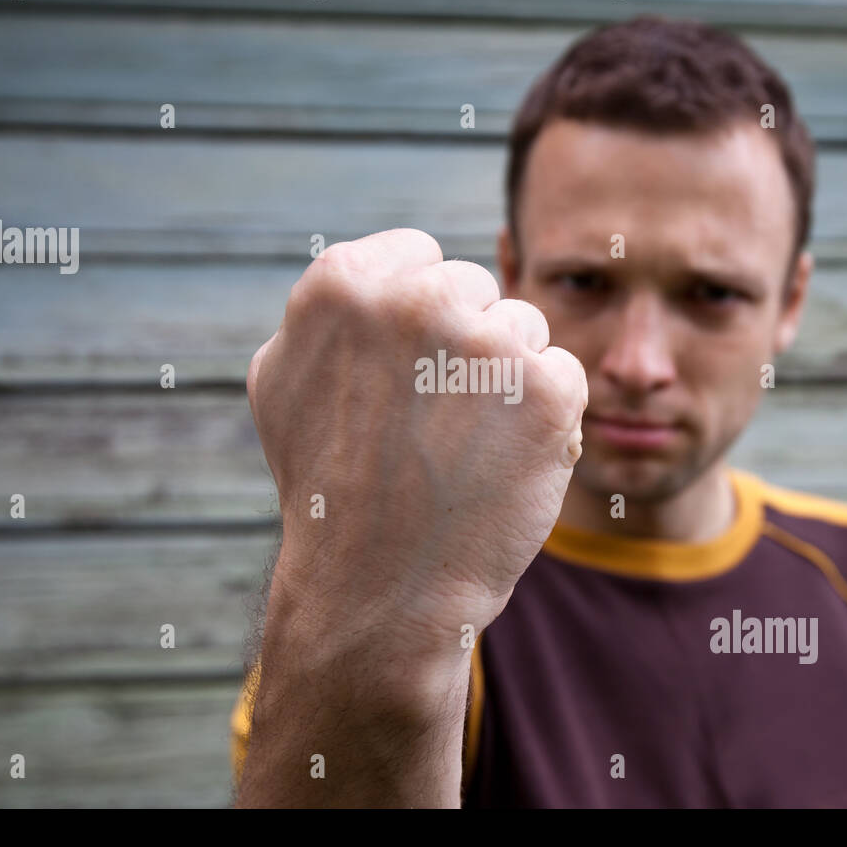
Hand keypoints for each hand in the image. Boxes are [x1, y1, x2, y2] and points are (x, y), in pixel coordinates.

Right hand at [247, 228, 586, 664]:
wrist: (379, 588)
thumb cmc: (328, 489)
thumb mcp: (283, 382)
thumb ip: (325, 314)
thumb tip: (369, 276)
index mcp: (344, 283)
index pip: (418, 258)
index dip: (418, 324)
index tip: (400, 379)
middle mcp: (416, 298)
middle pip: (475, 289)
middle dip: (463, 346)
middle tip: (429, 423)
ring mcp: (486, 342)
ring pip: (523, 329)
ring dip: (506, 380)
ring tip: (460, 448)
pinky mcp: (547, 388)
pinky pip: (563, 374)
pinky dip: (547, 418)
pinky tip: (502, 462)